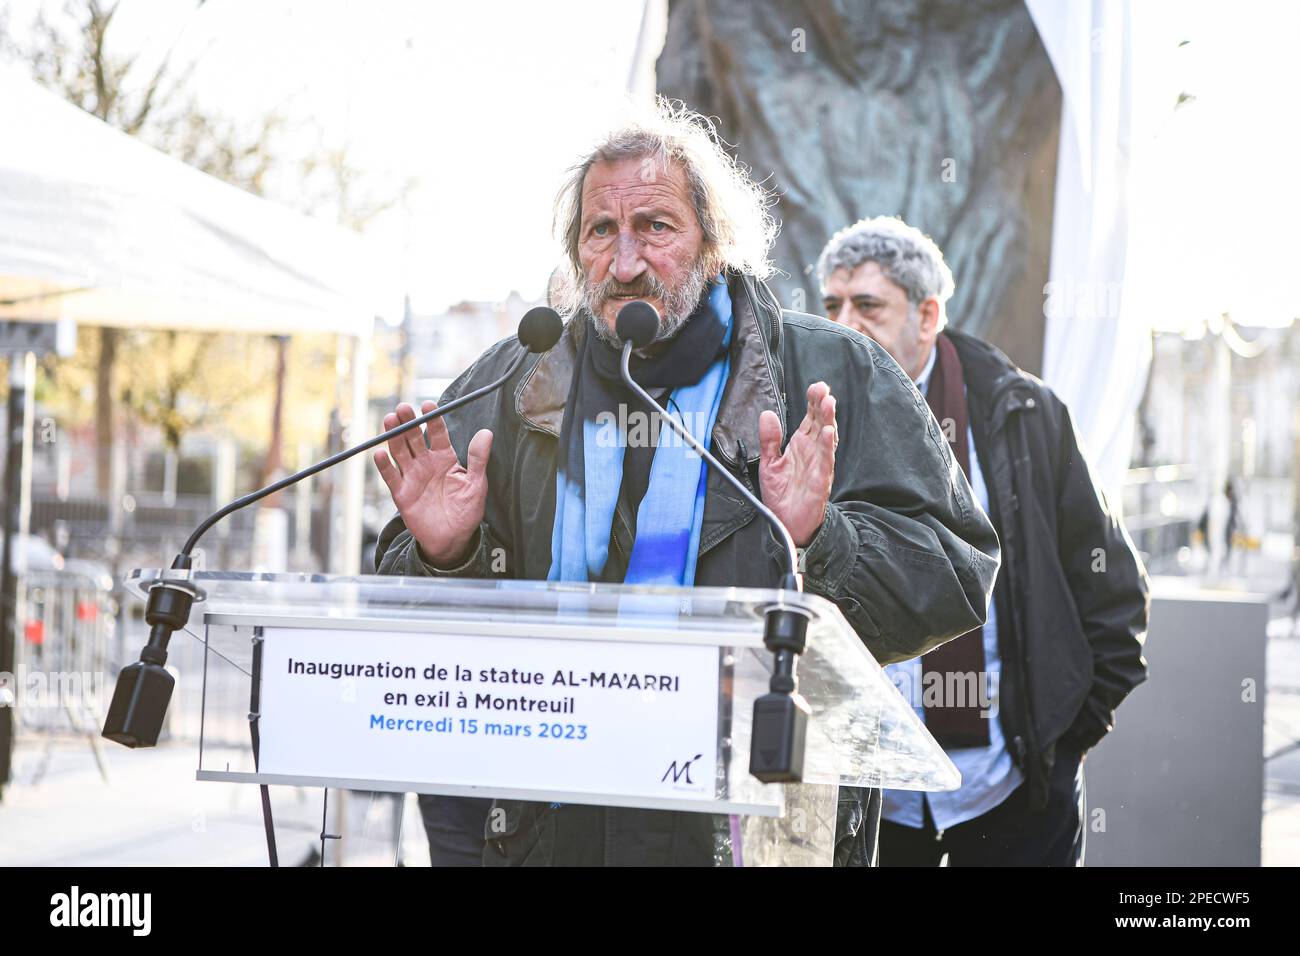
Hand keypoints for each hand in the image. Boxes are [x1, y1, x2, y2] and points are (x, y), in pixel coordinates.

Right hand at [373, 402, 491, 565]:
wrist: (453, 539)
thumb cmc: (466, 510)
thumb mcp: (477, 484)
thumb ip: (478, 459)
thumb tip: (486, 433)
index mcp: (445, 458)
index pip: (437, 433)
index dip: (433, 419)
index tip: (428, 405)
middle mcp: (426, 463)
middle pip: (414, 438)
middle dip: (408, 422)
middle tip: (403, 408)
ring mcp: (412, 477)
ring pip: (399, 452)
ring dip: (394, 436)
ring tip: (390, 421)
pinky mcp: (401, 494)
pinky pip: (390, 477)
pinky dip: (384, 466)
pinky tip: (380, 454)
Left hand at [758, 382, 837, 547]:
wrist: (786, 524)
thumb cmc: (782, 495)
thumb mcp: (769, 463)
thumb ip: (769, 440)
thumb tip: (766, 414)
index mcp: (801, 446)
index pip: (810, 419)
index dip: (813, 402)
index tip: (816, 386)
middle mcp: (813, 453)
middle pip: (821, 424)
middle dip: (823, 406)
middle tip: (822, 388)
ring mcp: (819, 466)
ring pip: (826, 439)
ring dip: (829, 421)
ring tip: (828, 403)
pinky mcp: (820, 482)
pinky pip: (826, 462)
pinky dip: (827, 447)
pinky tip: (829, 433)